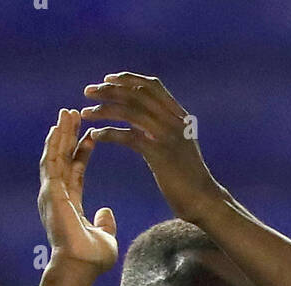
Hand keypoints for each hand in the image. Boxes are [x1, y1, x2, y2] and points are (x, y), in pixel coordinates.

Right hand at [37, 108, 117, 271]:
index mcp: (70, 204)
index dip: (82, 152)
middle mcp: (58, 196)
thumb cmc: (91, 260)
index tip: (91, 135)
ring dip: (60, 133)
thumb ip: (105, 223)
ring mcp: (52, 193)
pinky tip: (58, 127)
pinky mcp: (50, 191)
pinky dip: (54, 143)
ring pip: (54, 155)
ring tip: (66, 113)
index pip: (75, 171)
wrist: (80, 266)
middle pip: (62, 158)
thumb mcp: (105, 237)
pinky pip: (51, 161)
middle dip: (68, 136)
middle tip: (74, 114)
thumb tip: (106, 211)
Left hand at [80, 74, 223, 224]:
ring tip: (86, 112)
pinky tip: (96, 136)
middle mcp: (174, 121)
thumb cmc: (189, 180)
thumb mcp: (179, 147)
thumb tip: (144, 122)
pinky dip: (109, 133)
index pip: (152, 85)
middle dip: (110, 89)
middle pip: (137, 94)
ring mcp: (168, 136)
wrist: (204, 201)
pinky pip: (129, 136)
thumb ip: (164, 131)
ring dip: (104, 109)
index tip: (107, 79)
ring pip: (130, 111)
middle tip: (88, 91)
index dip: (128, 79)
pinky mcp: (160, 155)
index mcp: (179, 116)